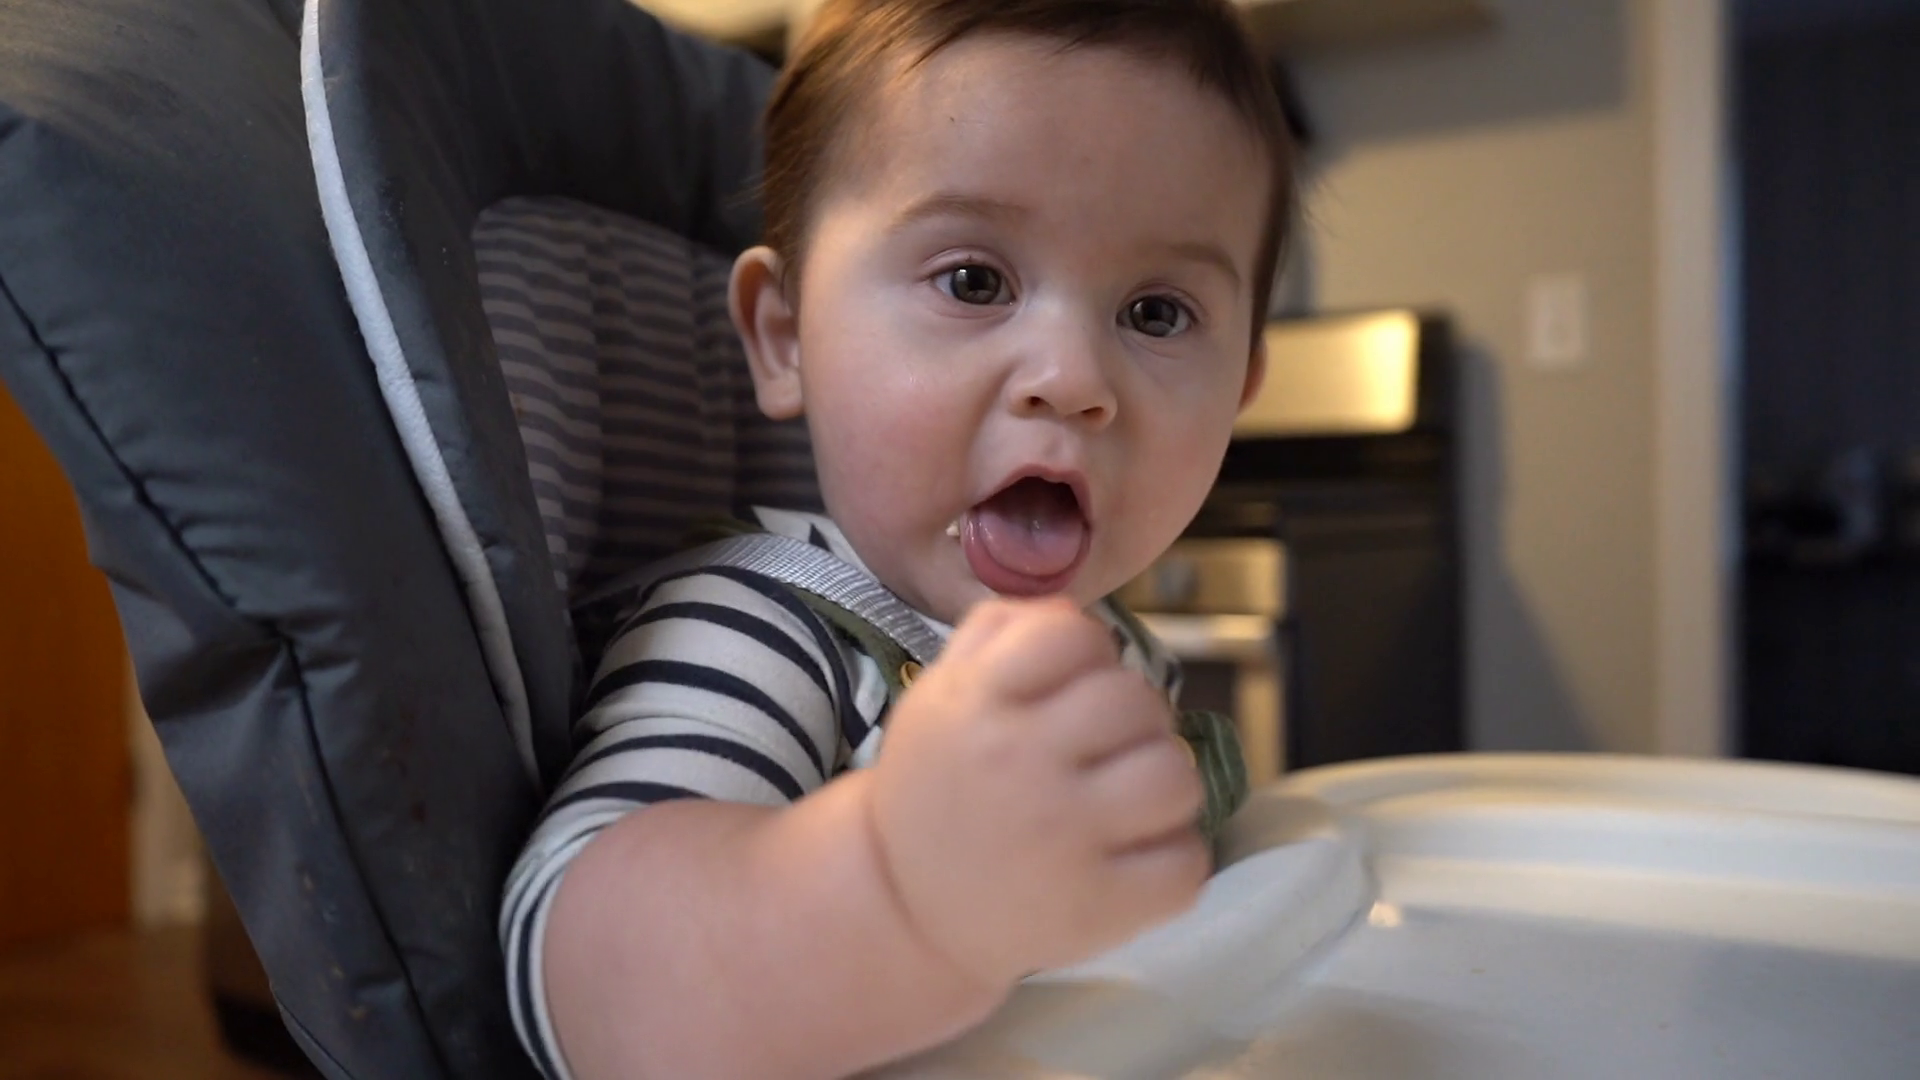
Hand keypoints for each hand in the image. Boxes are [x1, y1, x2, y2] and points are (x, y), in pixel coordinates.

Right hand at [864, 596, 1208, 989]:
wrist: (904, 907)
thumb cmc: (939, 788)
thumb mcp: (938, 698)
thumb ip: (998, 636)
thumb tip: (1074, 613)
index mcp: (977, 705)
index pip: (1071, 633)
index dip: (1087, 649)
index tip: (1071, 685)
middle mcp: (1020, 763)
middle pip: (1135, 701)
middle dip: (1131, 719)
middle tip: (1105, 749)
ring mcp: (1064, 838)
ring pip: (1174, 775)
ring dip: (1162, 782)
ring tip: (1129, 799)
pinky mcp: (1098, 906)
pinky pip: (1185, 860)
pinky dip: (1172, 856)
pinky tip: (1135, 855)